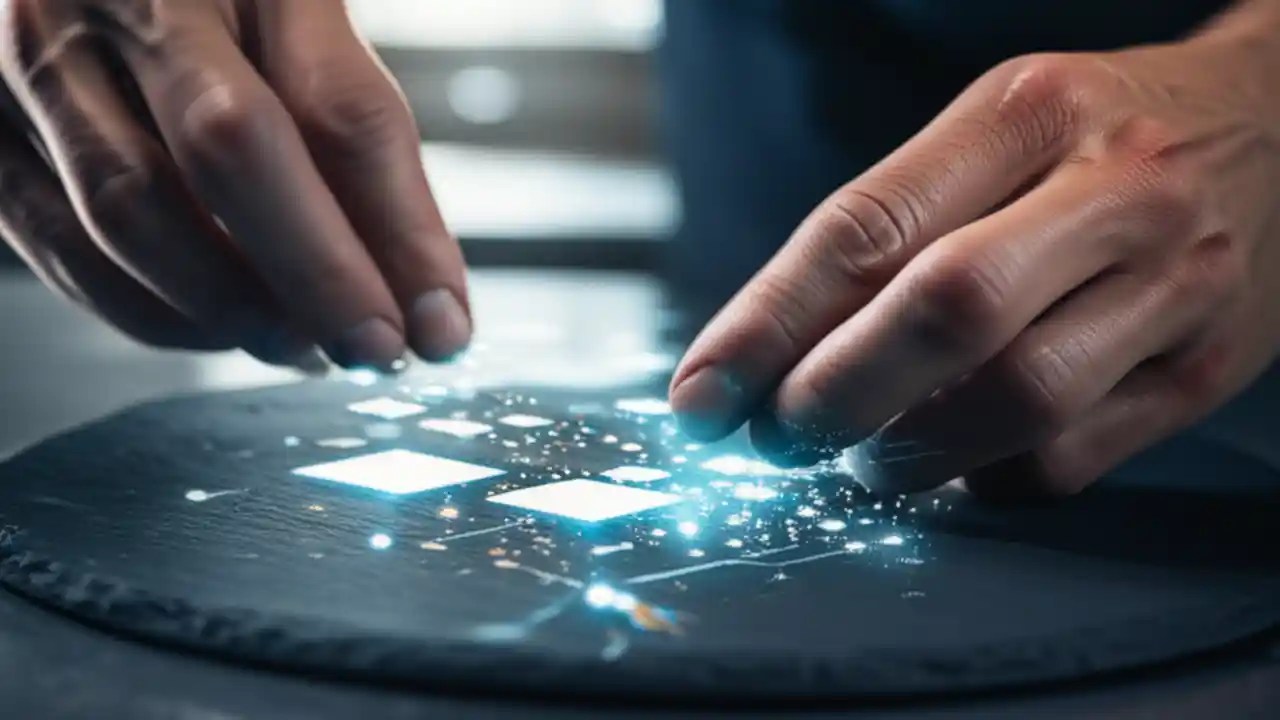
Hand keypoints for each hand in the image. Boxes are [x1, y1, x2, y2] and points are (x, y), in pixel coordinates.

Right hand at [0, 0, 470, 370]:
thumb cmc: (215, 0)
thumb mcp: (301, 22)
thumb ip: (357, 135)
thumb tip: (424, 297)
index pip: (332, 102)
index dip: (396, 225)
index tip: (442, 321)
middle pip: (228, 147)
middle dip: (317, 273)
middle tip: (375, 348)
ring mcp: (26, 59)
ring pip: (131, 211)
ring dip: (234, 306)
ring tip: (306, 344)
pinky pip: (63, 246)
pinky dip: (153, 311)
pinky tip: (222, 327)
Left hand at [670, 35, 1279, 498]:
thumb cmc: (1095, 135)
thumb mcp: (990, 134)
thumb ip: (886, 227)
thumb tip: (762, 351)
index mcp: (1028, 113)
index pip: (869, 226)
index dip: (767, 323)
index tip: (701, 394)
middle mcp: (1114, 191)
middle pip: (948, 312)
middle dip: (833, 393)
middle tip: (779, 433)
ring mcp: (1176, 286)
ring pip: (1017, 402)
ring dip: (905, 451)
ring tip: (859, 453)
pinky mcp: (1205, 371)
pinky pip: (1070, 458)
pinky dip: (983, 475)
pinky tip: (954, 457)